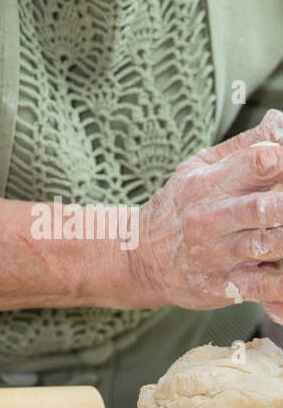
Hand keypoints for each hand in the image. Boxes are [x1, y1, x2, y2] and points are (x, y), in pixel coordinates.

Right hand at [133, 110, 282, 310]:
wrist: (140, 256)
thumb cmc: (179, 205)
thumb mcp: (200, 167)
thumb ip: (245, 146)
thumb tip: (280, 120)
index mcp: (206, 182)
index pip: (257, 161)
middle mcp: (209, 218)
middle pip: (263, 208)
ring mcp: (216, 254)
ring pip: (268, 245)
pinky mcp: (223, 286)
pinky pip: (264, 287)